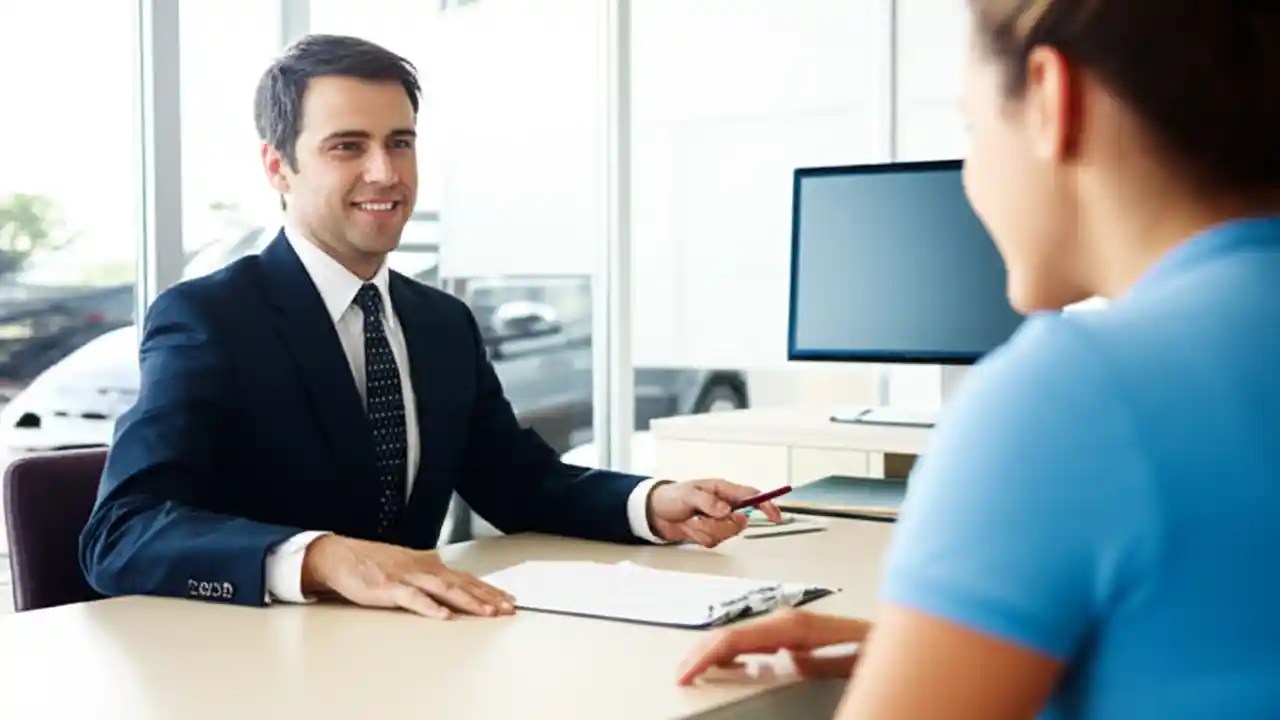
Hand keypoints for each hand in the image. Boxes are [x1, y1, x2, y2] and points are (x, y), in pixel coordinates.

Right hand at [300, 535, 515, 619]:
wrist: (340, 555)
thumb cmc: (372, 562)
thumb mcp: (407, 566)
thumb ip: (429, 575)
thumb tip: (451, 585)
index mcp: (429, 565)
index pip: (466, 578)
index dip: (488, 590)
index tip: (507, 599)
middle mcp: (423, 568)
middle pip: (462, 584)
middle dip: (488, 597)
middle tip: (509, 608)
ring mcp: (407, 577)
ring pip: (445, 590)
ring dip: (468, 601)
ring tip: (487, 612)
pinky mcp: (389, 588)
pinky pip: (413, 599)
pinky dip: (430, 607)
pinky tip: (444, 616)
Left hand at [646, 479, 784, 546]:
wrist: (655, 512)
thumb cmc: (672, 496)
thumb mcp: (688, 493)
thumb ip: (708, 501)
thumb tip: (726, 510)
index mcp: (723, 491)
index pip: (752, 496)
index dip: (766, 505)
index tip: (774, 516)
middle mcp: (724, 507)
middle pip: (739, 521)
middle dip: (722, 524)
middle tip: (704, 517)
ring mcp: (717, 522)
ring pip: (725, 534)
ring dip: (706, 529)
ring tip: (692, 520)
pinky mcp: (709, 534)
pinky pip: (713, 541)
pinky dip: (699, 536)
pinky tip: (689, 527)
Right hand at [677, 608, 870, 684]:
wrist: (903, 637)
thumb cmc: (882, 648)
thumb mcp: (853, 662)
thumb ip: (820, 663)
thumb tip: (791, 664)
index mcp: (798, 625)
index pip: (738, 637)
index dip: (706, 655)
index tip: (687, 673)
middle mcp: (792, 620)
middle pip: (733, 634)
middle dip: (702, 655)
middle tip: (682, 676)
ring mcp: (794, 624)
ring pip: (743, 635)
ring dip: (716, 653)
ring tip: (697, 671)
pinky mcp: (799, 632)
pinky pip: (758, 639)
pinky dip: (736, 651)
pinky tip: (734, 664)